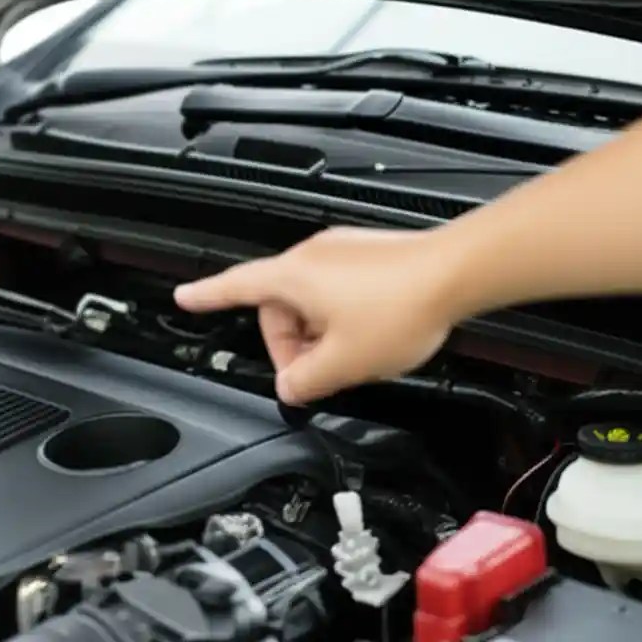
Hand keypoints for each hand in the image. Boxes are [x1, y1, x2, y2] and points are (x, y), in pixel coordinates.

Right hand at [174, 227, 468, 404]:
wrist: (455, 273)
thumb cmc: (401, 306)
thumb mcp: (344, 363)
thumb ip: (306, 382)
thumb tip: (291, 389)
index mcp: (293, 278)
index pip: (235, 287)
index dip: (206, 296)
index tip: (186, 296)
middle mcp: (312, 257)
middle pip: (280, 308)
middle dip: (294, 344)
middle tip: (320, 372)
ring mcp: (342, 253)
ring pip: (313, 302)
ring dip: (323, 333)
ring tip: (355, 354)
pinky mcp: (369, 256)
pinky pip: (340, 291)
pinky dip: (345, 317)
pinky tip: (373, 335)